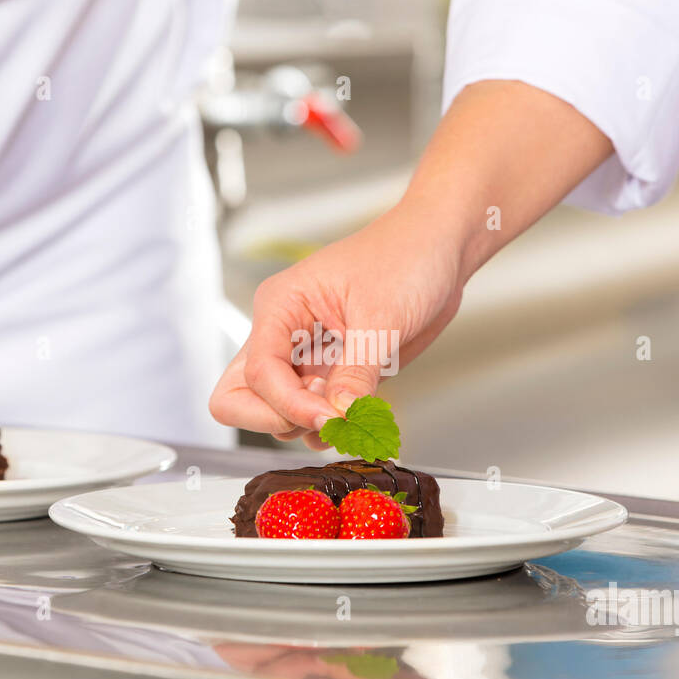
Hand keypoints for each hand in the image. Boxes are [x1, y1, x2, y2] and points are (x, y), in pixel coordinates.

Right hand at [209, 80, 612, 446]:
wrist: (438, 250)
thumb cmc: (406, 257)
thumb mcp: (382, 316)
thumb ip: (358, 370)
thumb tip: (341, 414)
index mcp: (281, 306)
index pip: (258, 374)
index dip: (288, 405)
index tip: (332, 418)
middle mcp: (283, 334)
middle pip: (240, 397)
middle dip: (277, 419)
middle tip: (328, 422)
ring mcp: (304, 357)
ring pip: (276, 412)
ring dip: (309, 427)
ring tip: (354, 419)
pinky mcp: (330, 373)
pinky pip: (313, 413)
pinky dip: (333, 426)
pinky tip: (362, 417)